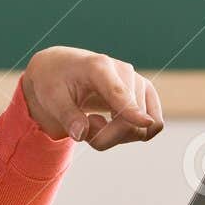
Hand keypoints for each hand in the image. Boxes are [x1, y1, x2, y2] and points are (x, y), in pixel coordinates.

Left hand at [21, 47, 163, 149]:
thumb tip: (81, 134)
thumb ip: (67, 116)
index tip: (145, 123)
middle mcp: (124, 71)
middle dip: (105, 137)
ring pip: (143, 129)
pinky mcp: (146, 94)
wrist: (63, 69)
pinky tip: (111, 122)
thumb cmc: (55, 82)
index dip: (131, 110)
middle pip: (129, 122)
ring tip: (94, 121)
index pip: (117, 92)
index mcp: (98, 67)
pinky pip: (153, 126)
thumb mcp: (51, 98)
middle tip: (81, 127)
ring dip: (116, 136)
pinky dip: (131, 133)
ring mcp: (139, 82)